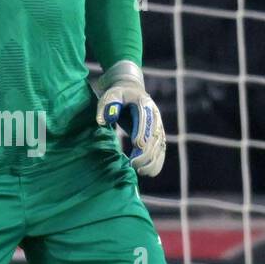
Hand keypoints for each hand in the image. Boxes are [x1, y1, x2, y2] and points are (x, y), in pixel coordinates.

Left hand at [96, 60, 166, 177]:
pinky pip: (161, 150)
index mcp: (145, 104)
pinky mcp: (157, 136)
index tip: (136, 147)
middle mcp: (155, 115)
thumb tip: (104, 120)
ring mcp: (158, 126)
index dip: (142, 133)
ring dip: (152, 160)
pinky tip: (148, 173)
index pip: (146, 120)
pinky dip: (157, 162)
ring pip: (160, 146)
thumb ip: (107, 105)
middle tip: (133, 164)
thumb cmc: (117, 94)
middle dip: (146, 152)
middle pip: (155, 136)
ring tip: (140, 172)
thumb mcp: (110, 94)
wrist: (130, 90)